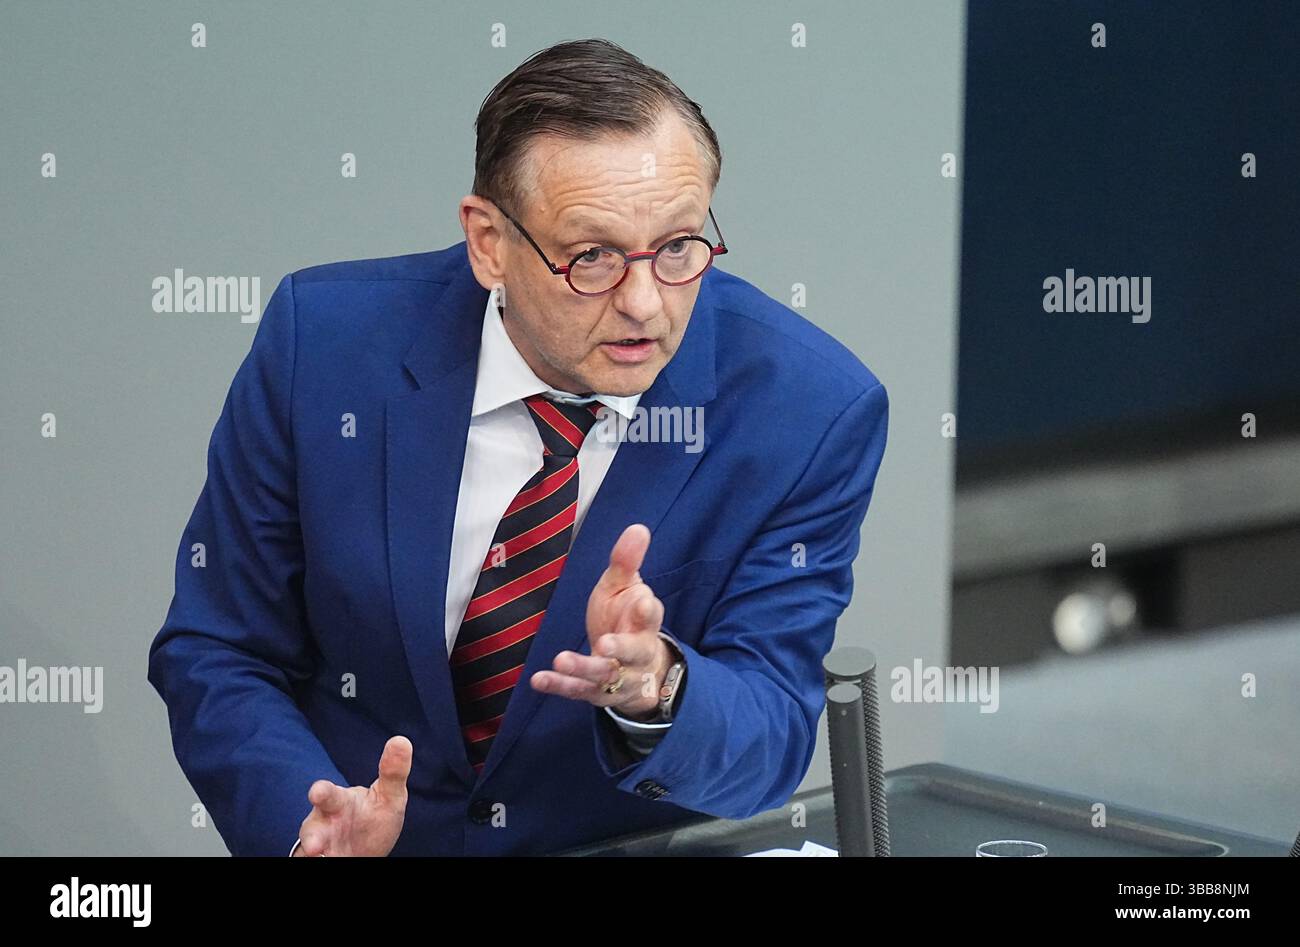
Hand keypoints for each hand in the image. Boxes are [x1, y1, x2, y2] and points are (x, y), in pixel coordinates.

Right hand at [293, 735, 411, 855]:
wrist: (365, 851)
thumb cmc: (373, 819)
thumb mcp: (389, 797)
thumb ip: (393, 772)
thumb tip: (401, 740)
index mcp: (338, 803)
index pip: (327, 795)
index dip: (321, 793)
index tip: (317, 793)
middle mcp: (323, 825)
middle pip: (311, 829)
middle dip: (311, 835)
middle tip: (313, 844)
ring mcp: (322, 846)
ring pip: (313, 850)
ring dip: (316, 854)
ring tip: (318, 855)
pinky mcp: (323, 859)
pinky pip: (317, 860)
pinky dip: (323, 860)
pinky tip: (327, 859)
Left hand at [530, 523, 669, 718]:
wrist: (636, 668)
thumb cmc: (627, 618)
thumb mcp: (626, 587)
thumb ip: (628, 561)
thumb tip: (638, 527)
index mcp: (646, 622)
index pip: (651, 617)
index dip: (648, 611)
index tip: (644, 602)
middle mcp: (637, 652)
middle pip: (634, 653)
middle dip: (621, 649)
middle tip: (605, 644)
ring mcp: (619, 676)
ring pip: (604, 675)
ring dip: (583, 668)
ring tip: (561, 659)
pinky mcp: (597, 692)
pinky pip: (579, 691)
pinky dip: (559, 686)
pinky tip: (538, 680)